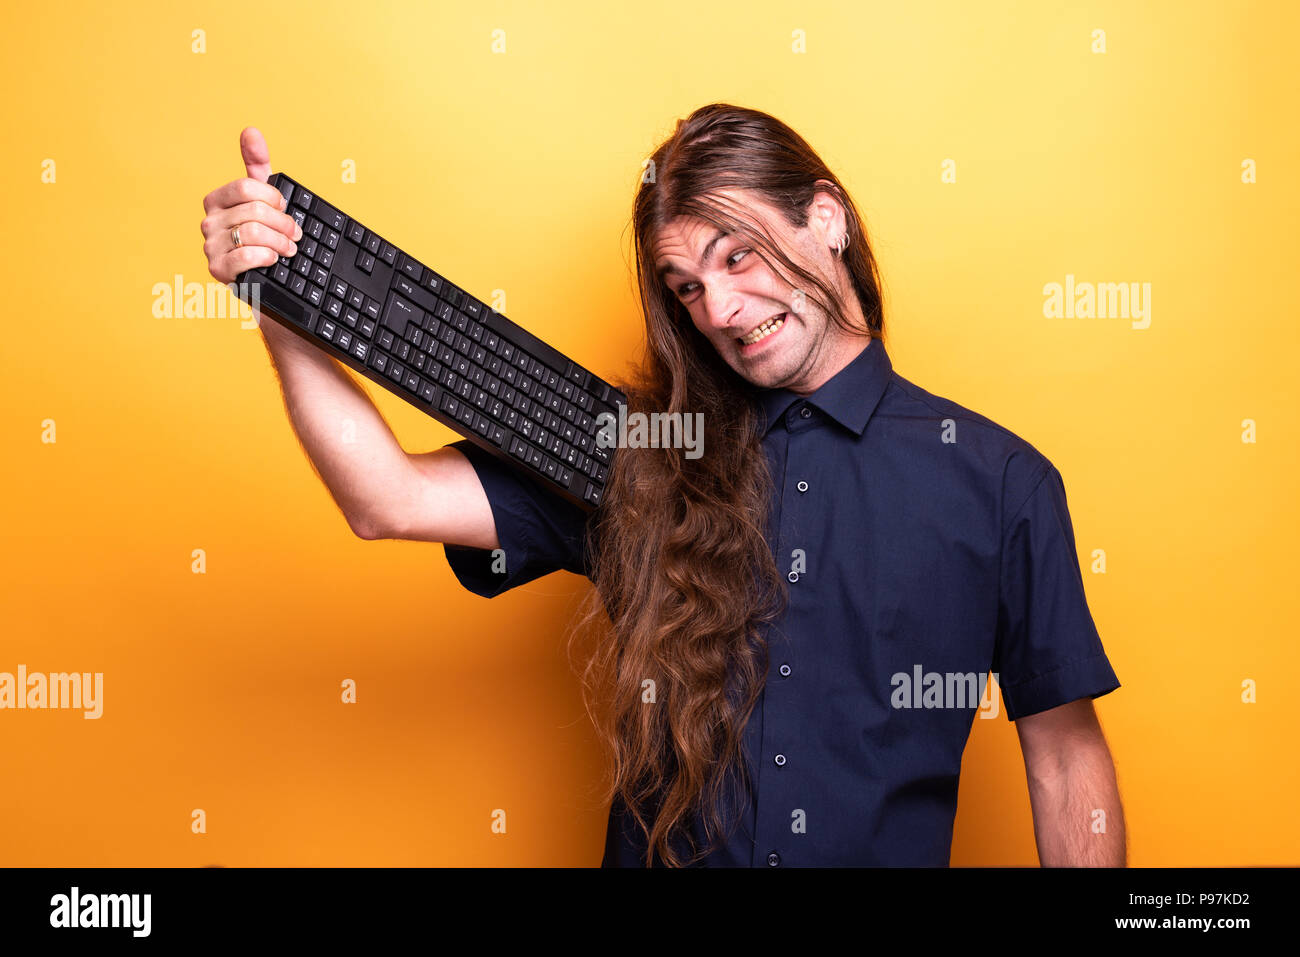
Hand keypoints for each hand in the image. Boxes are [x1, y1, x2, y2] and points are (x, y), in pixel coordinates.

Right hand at [200, 127, 301, 284]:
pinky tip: (273, 259)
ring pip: (252, 233)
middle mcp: (209, 221)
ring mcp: (210, 246)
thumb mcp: (263, 198)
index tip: (285, 208)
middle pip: (254, 211)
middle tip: (295, 234)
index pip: (245, 187)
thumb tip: (250, 131)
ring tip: (288, 248)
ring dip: (279, 242)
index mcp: (217, 200)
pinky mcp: (217, 269)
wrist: (264, 275)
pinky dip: (266, 257)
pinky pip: (244, 256)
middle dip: (283, 223)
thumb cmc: (262, 234)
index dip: (274, 198)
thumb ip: (256, 165)